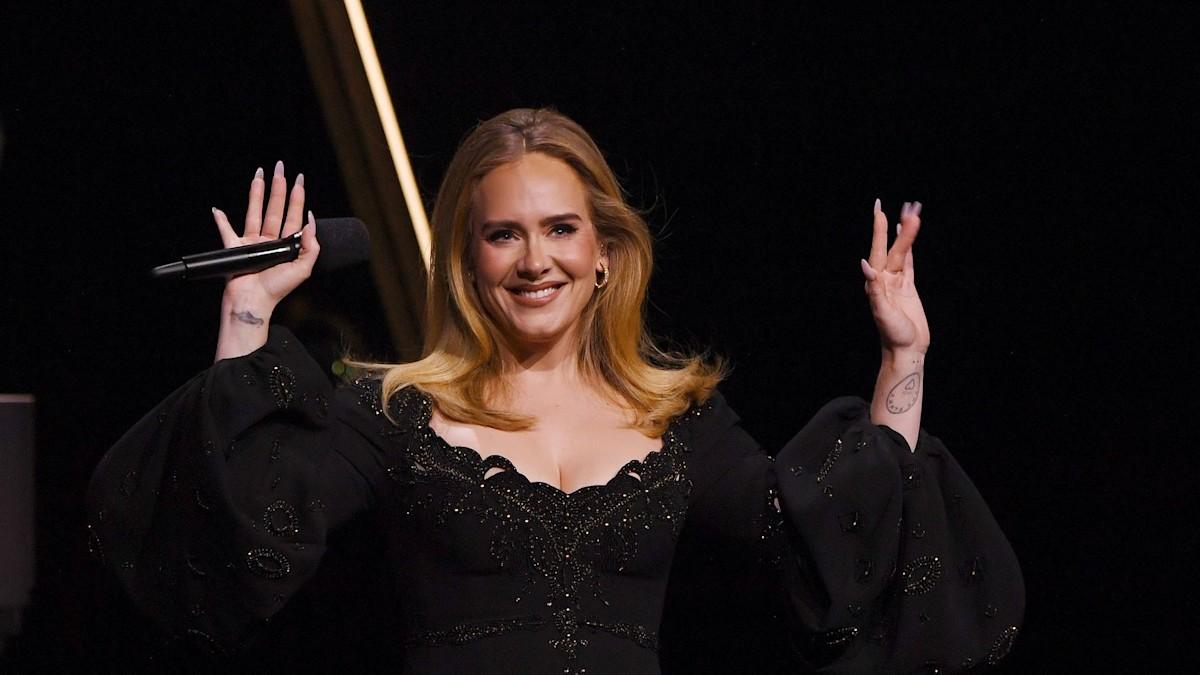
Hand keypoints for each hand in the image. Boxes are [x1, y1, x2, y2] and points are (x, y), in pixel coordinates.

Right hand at [212, 161, 318, 307]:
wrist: (253, 302)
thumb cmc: (277, 289)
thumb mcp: (303, 268)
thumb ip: (311, 245)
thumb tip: (310, 220)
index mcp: (286, 245)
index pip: (293, 215)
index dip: (297, 197)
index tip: (299, 179)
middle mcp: (270, 241)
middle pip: (275, 208)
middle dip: (278, 187)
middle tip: (280, 167)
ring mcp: (252, 244)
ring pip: (254, 212)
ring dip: (256, 194)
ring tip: (259, 175)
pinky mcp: (235, 249)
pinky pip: (226, 231)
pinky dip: (221, 220)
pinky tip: (218, 209)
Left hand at [860, 199, 929, 354]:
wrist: (906, 350)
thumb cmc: (892, 335)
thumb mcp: (882, 313)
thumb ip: (875, 289)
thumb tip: (866, 265)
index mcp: (876, 282)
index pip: (877, 249)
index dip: (879, 230)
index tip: (879, 210)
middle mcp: (884, 279)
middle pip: (892, 247)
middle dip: (899, 226)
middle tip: (910, 205)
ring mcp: (896, 282)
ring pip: (902, 251)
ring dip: (906, 233)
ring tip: (913, 212)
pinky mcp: (908, 287)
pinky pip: (907, 261)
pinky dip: (907, 247)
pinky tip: (906, 234)